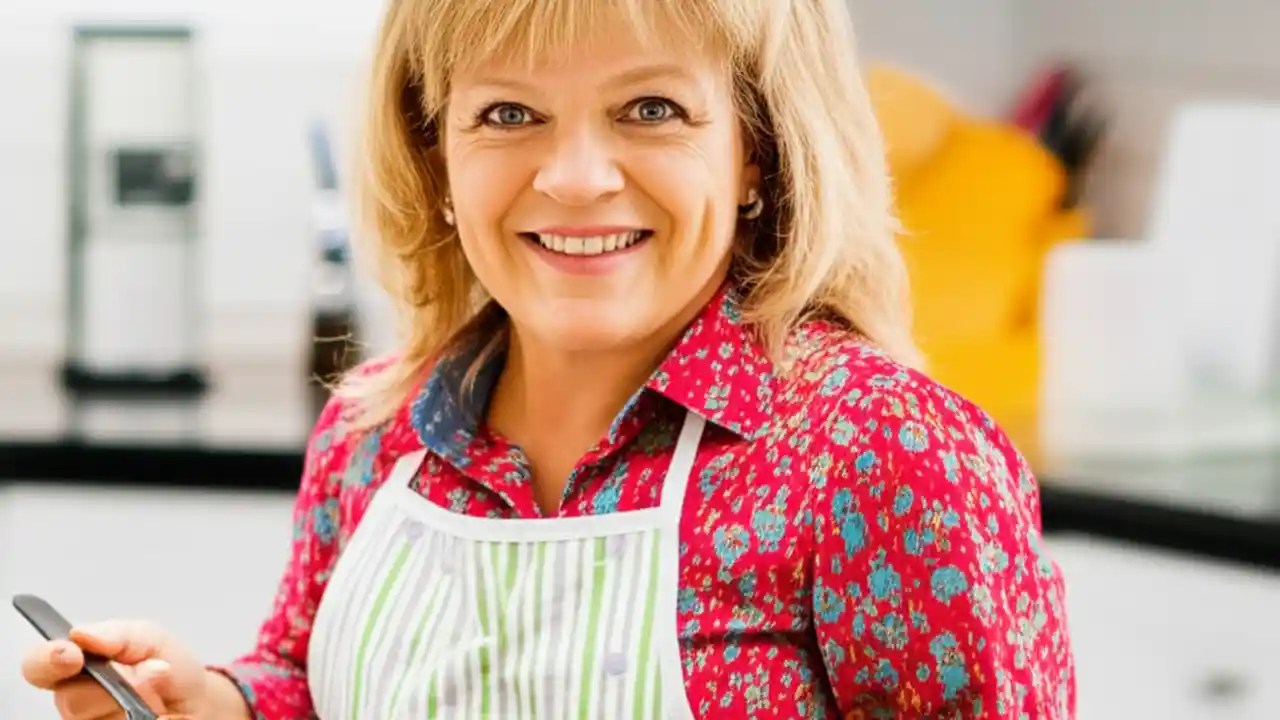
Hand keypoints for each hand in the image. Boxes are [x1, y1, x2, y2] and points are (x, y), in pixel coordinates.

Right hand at [21, 619, 210, 718]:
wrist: (198, 702)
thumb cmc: (169, 668)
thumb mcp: (151, 638)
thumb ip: (118, 634)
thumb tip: (81, 633)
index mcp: (77, 668)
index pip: (40, 666)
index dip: (46, 660)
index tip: (70, 654)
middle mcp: (77, 702)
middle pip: (71, 701)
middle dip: (110, 688)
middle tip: (145, 677)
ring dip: (133, 707)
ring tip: (157, 699)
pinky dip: (144, 719)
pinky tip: (155, 715)